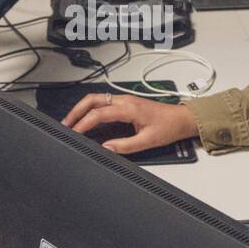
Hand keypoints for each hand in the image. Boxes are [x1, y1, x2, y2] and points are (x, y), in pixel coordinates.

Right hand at [62, 93, 198, 153]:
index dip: (83, 123)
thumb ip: (125, 146)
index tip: (74, 132)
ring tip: (72, 121)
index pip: (99, 113)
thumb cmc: (170, 127)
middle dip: (76, 111)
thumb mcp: (148, 141)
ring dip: (82, 108)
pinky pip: (104, 101)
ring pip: (97, 98)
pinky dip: (91, 108)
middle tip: (65, 124)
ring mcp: (126, 100)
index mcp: (129, 108)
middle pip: (93, 100)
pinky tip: (87, 117)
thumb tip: (107, 149)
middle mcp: (125, 100)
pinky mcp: (127, 102)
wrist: (183, 119)